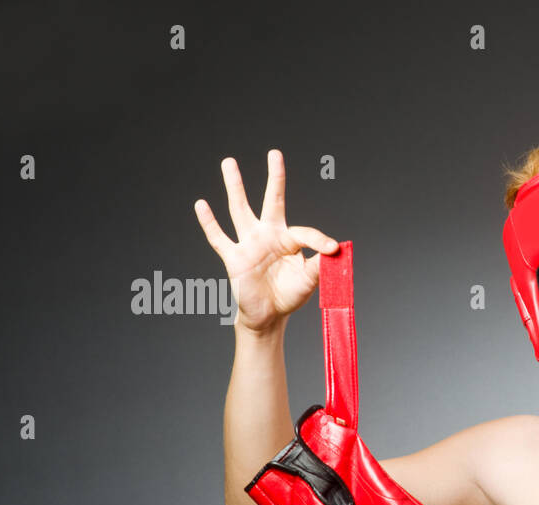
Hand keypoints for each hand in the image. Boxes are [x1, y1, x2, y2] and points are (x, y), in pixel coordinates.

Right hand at [194, 149, 338, 333]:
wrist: (269, 316)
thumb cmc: (289, 295)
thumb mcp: (310, 280)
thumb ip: (321, 264)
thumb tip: (337, 249)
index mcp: (288, 240)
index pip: (304, 232)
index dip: (319, 239)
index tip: (332, 247)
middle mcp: (268, 235)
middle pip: (271, 200)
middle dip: (274, 178)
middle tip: (275, 153)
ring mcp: (249, 244)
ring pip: (240, 210)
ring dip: (235, 186)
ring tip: (229, 162)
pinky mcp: (233, 258)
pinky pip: (219, 238)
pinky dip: (209, 223)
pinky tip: (201, 205)